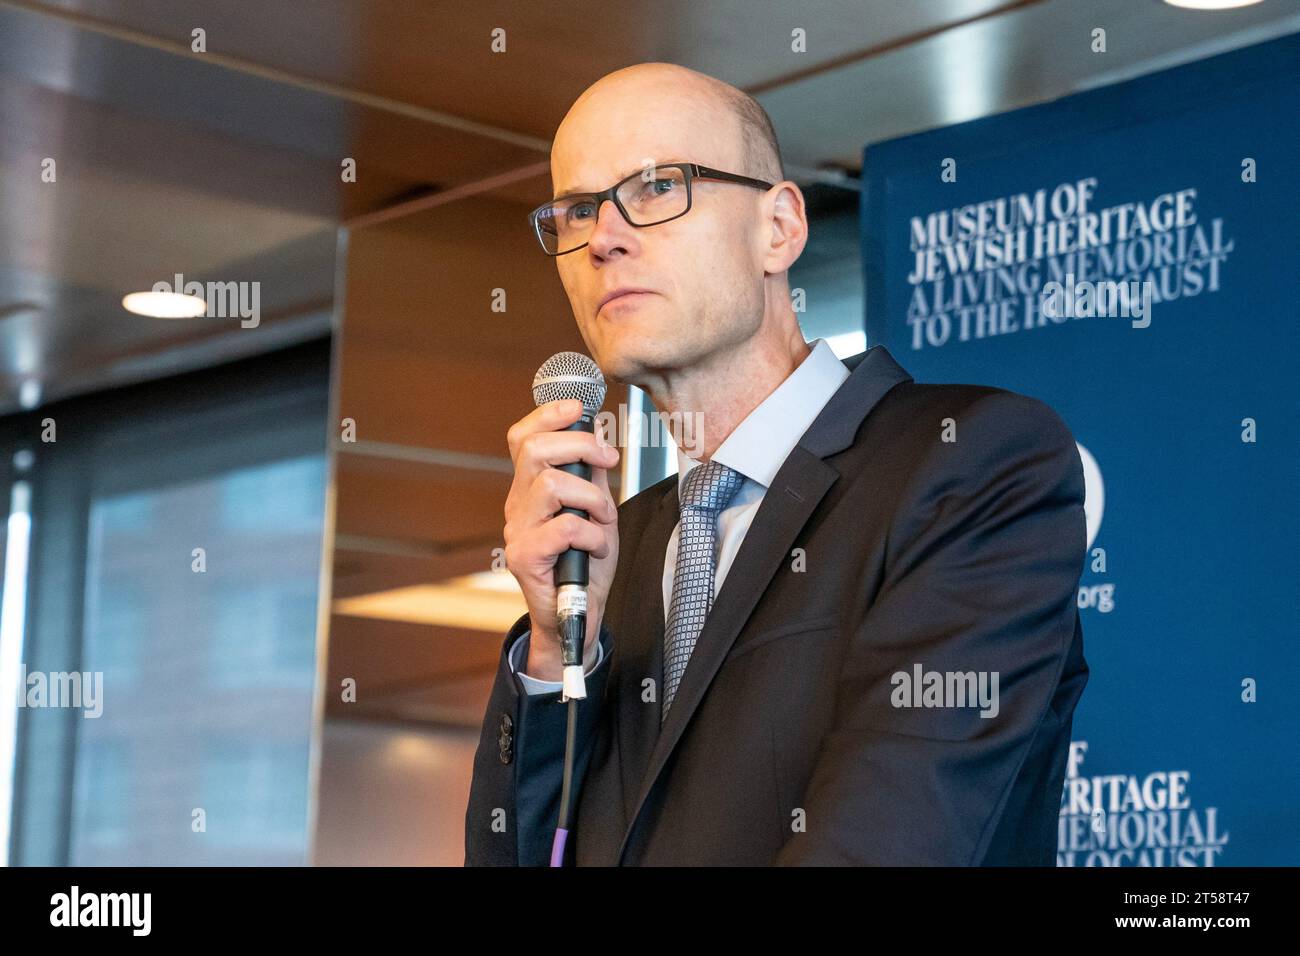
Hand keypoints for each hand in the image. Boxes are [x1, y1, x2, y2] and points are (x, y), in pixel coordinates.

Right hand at [503, 398, 618, 680]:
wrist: (576, 619)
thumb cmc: (585, 566)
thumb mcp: (596, 514)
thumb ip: (591, 479)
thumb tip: (598, 440)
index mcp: (530, 490)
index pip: (523, 438)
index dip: (547, 414)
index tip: (581, 407)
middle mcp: (517, 506)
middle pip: (533, 449)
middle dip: (580, 444)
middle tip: (608, 459)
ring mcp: (517, 531)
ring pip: (551, 484)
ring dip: (592, 497)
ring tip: (603, 520)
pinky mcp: (524, 559)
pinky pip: (564, 527)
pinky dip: (592, 534)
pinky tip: (596, 548)